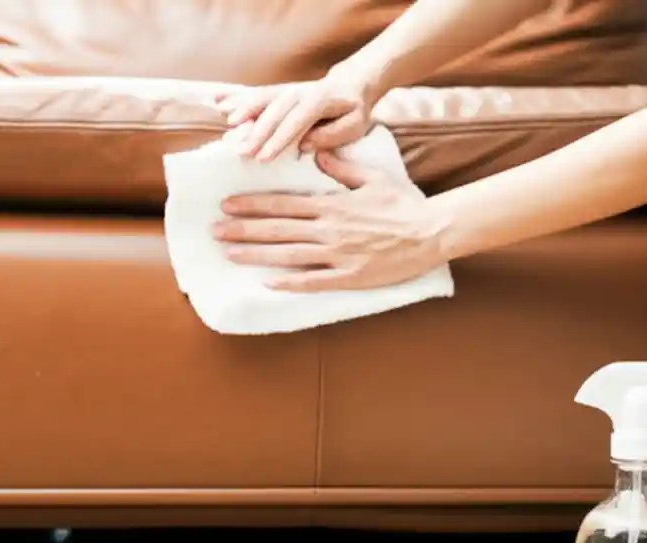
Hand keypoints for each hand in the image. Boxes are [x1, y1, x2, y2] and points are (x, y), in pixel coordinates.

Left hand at [211, 152, 452, 291]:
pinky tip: (266, 282)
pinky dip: (289, 282)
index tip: (227, 205)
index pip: (283, 204)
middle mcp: (329, 229)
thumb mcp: (372, 178)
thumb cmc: (404, 204)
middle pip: (277, 229)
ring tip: (228, 252)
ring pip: (287, 255)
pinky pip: (314, 281)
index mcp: (332, 205)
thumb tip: (318, 155)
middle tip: (214, 230)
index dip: (252, 205)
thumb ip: (342, 168)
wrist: (432, 232)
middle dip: (242, 229)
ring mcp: (338, 255)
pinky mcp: (350, 277)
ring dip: (255, 254)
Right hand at [214, 76, 375, 161]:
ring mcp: (284, 89)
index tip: (263, 158)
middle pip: (273, 111)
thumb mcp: (355, 124)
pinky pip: (253, 93)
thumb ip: (333, 134)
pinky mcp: (275, 91)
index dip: (278, 139)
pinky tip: (216, 100)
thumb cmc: (352, 110)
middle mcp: (298, 91)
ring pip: (260, 98)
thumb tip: (306, 143)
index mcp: (319, 100)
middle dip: (256, 131)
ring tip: (227, 122)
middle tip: (241, 151)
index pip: (296, 121)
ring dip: (242, 109)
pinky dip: (235, 96)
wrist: (350, 84)